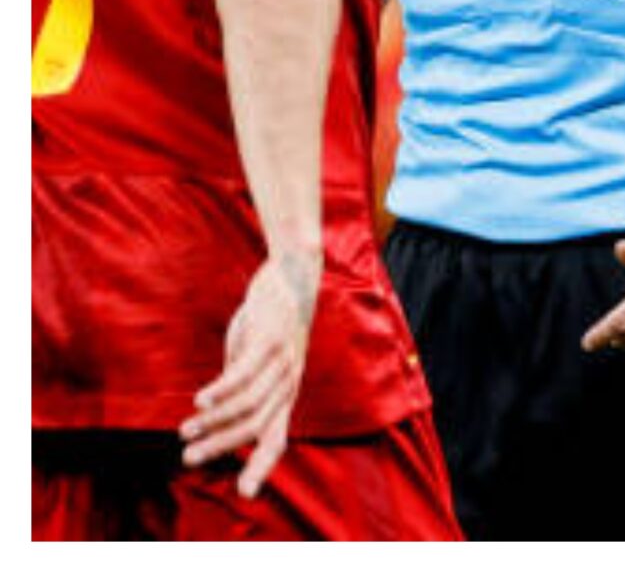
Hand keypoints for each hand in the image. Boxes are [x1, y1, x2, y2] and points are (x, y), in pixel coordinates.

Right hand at [181, 250, 319, 497]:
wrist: (292, 279)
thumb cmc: (269, 326)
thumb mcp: (255, 362)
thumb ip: (241, 389)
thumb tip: (214, 415)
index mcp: (285, 395)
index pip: (277, 439)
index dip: (262, 467)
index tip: (245, 494)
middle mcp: (289, 384)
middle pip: (257, 427)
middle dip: (222, 446)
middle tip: (189, 458)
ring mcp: (282, 362)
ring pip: (247, 403)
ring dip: (213, 420)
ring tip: (185, 431)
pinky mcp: (269, 341)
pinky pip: (244, 373)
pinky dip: (221, 390)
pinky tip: (200, 400)